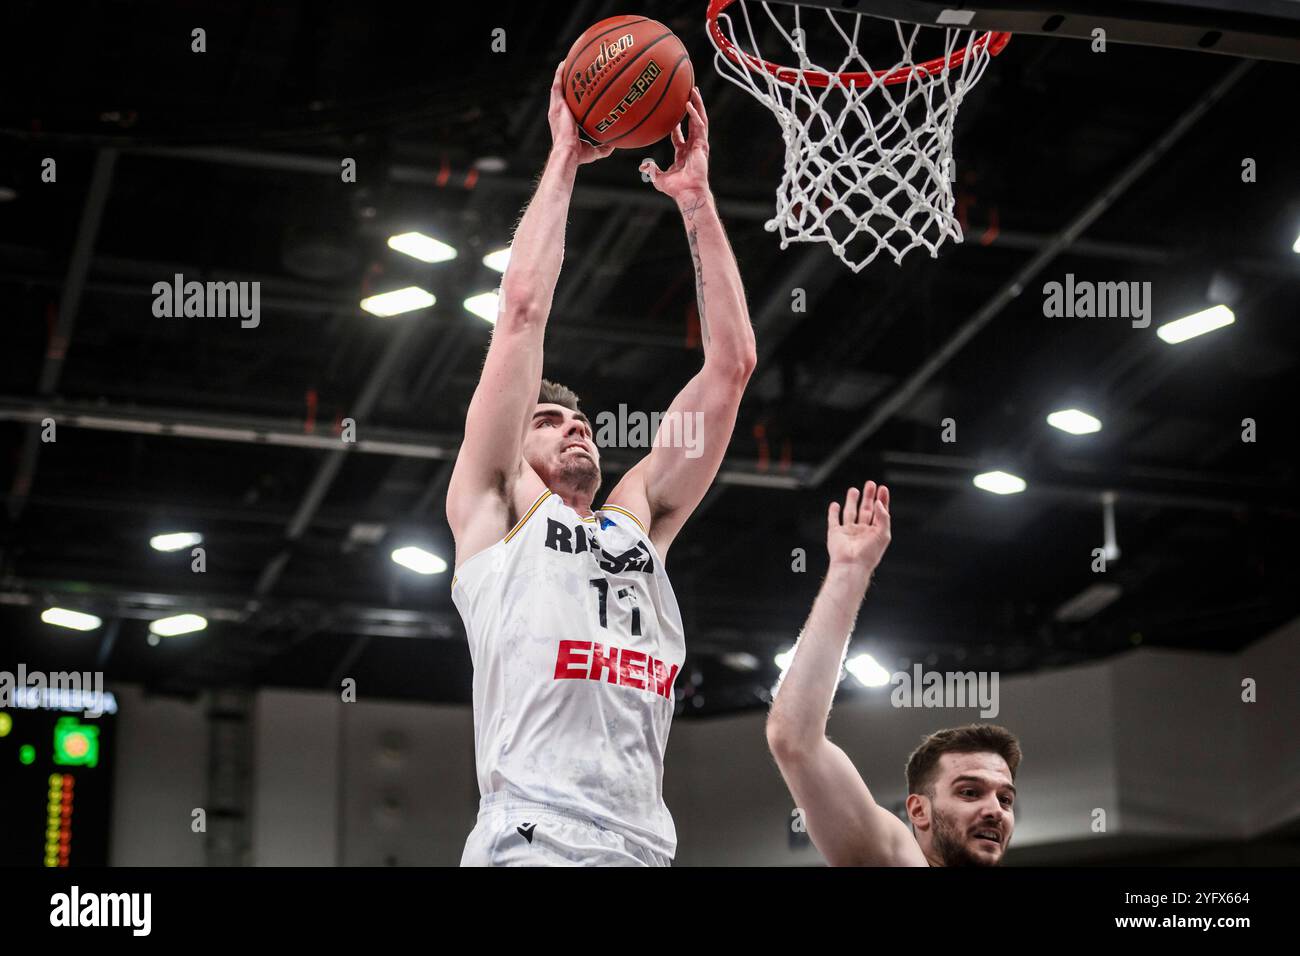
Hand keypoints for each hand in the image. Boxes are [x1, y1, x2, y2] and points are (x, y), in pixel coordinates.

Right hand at [549, 61, 614, 165]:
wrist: (568, 152)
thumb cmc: (578, 154)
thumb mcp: (594, 151)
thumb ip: (604, 147)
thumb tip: (615, 145)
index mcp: (565, 122)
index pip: (568, 108)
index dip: (571, 99)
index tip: (576, 92)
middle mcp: (559, 113)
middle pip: (561, 94)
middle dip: (565, 83)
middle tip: (572, 72)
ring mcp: (556, 108)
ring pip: (557, 86)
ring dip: (561, 74)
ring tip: (566, 62)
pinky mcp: (557, 104)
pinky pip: (557, 84)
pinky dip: (559, 73)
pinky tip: (564, 63)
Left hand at [639, 86, 709, 200]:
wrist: (687, 193)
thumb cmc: (676, 189)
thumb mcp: (659, 178)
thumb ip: (651, 171)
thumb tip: (642, 167)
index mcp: (683, 153)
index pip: (680, 135)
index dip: (676, 125)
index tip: (672, 115)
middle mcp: (693, 146)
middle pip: (694, 122)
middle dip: (692, 107)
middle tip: (688, 93)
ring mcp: (699, 144)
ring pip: (700, 119)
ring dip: (697, 104)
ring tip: (693, 90)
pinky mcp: (702, 144)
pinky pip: (699, 125)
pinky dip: (694, 114)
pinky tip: (689, 104)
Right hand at [827, 481, 890, 576]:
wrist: (851, 565)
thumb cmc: (869, 554)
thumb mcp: (883, 534)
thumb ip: (883, 516)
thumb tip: (878, 502)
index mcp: (875, 532)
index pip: (880, 512)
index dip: (882, 500)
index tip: (882, 489)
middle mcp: (862, 531)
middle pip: (866, 510)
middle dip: (868, 496)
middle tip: (870, 484)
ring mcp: (848, 532)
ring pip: (850, 512)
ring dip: (852, 501)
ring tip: (854, 489)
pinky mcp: (835, 533)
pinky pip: (834, 520)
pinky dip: (833, 512)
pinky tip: (835, 505)